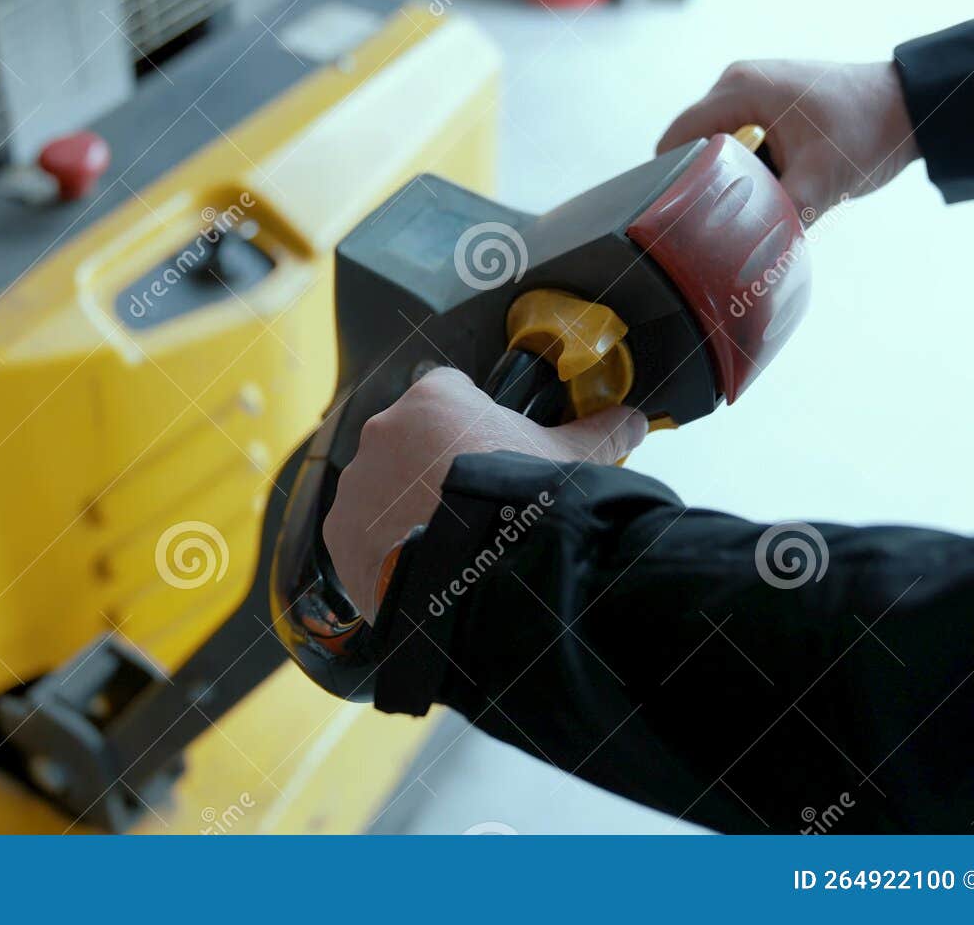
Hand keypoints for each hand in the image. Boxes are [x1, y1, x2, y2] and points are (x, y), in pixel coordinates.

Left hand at [322, 366, 647, 623]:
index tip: (491, 450)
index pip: (448, 390)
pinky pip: (361, 533)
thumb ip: (599, 432)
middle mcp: (382, 433)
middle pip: (411, 441)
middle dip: (436, 467)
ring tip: (449, 541)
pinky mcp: (340, 534)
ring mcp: (356, 484)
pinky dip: (385, 547)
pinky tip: (420, 564)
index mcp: (433, 400)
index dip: (473, 420)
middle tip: (473, 503)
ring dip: (407, 506)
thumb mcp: (570, 461)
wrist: (477, 583)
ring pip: (383, 487)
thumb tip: (633, 418)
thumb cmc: (520, 509)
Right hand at [657, 60, 920, 217]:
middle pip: (690, 141)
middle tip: (703, 222)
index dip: (667, 180)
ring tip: (730, 210)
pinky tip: (755, 190)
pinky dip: (740, 163)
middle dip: (695, 180)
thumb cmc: (869, 131)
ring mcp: (753, 87)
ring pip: (713, 141)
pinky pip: (736, 136)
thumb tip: (748, 262)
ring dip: (720, 174)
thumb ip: (779, 219)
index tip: (671, 218)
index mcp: (740, 90)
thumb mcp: (821, 182)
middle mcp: (738, 82)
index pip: (676, 138)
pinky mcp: (768, 100)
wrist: (912, 104)